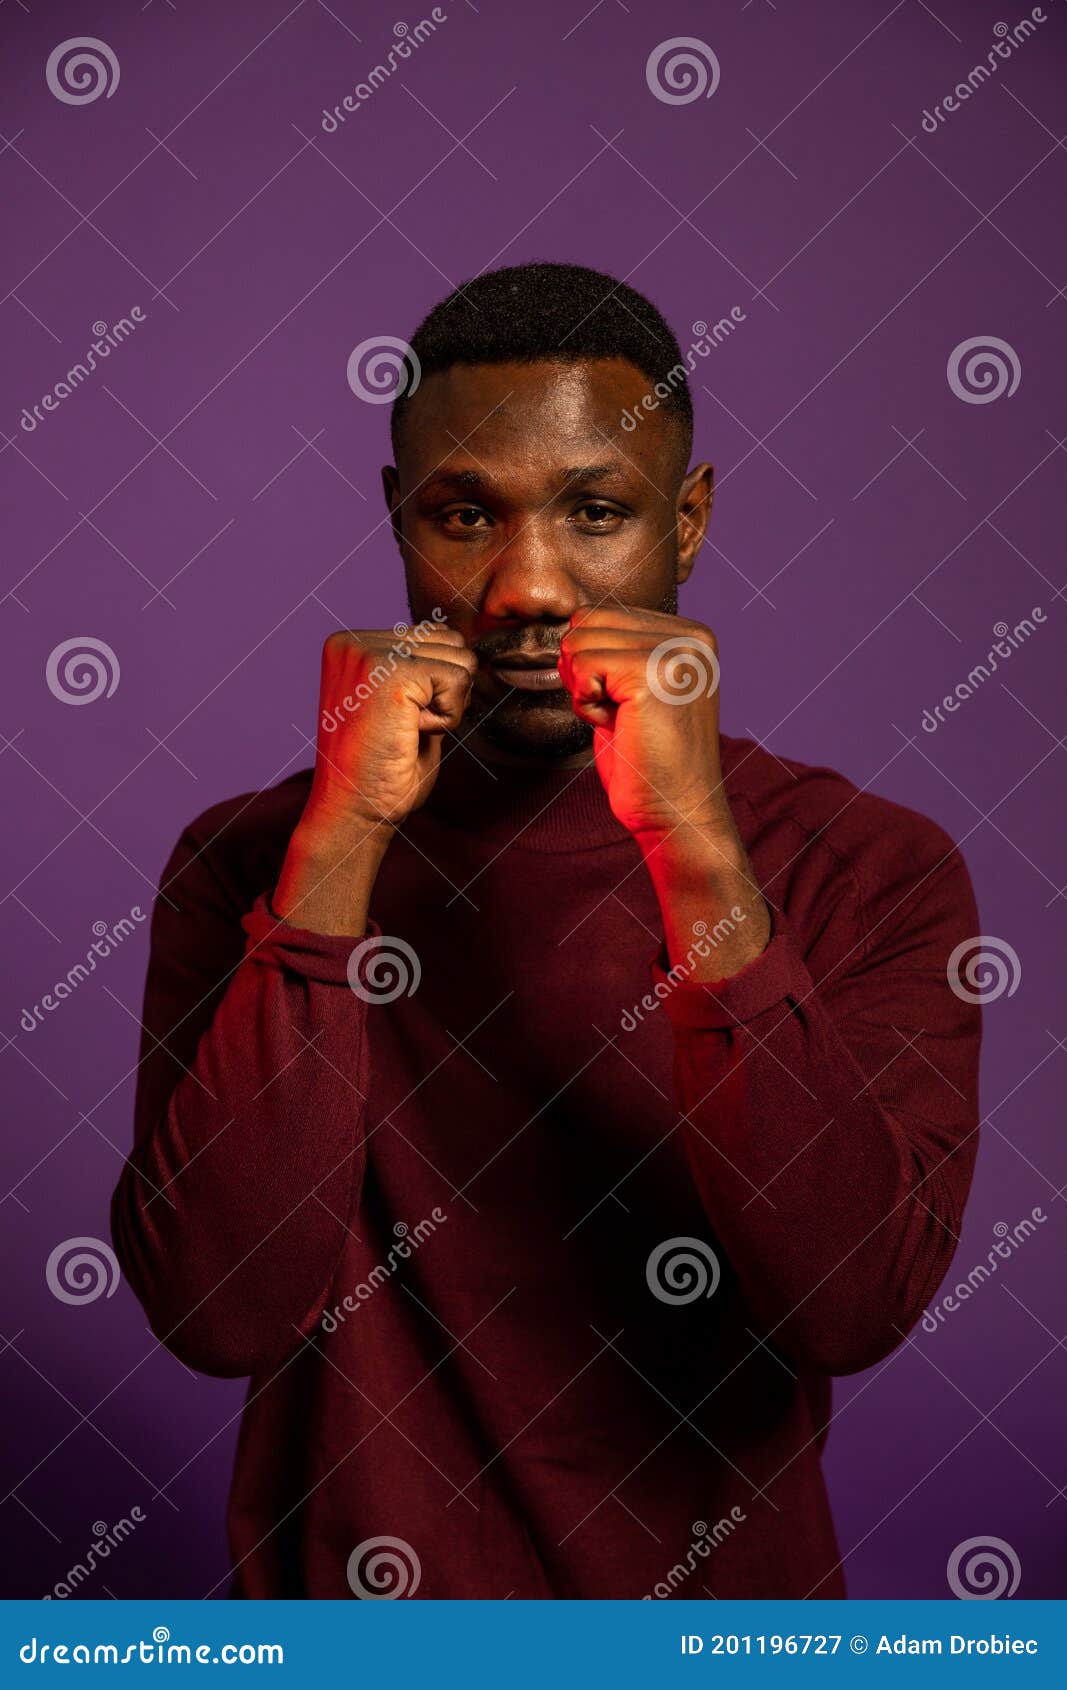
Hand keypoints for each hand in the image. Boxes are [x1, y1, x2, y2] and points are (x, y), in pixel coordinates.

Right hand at [273, 623, 474, 935]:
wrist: (354, 812)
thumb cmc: (382, 770)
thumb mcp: (405, 705)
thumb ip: (426, 671)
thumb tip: (472, 651)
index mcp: (350, 644)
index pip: (432, 635)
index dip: (436, 686)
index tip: (397, 721)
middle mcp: (354, 641)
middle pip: (451, 641)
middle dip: (445, 692)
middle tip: (403, 729)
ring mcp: (370, 653)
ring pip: (461, 659)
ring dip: (446, 705)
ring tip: (404, 731)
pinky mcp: (392, 674)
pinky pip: (458, 681)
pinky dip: (447, 717)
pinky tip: (409, 735)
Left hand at [558, 606, 728, 842]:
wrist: (677, 812)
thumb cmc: (648, 761)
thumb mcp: (635, 690)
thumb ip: (618, 650)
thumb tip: (572, 624)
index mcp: (691, 635)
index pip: (603, 614)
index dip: (592, 663)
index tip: (625, 703)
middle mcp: (690, 636)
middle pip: (586, 620)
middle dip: (582, 671)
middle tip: (617, 712)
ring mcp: (675, 651)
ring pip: (578, 641)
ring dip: (583, 688)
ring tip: (621, 719)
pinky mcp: (654, 673)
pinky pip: (582, 666)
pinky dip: (585, 702)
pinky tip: (616, 725)